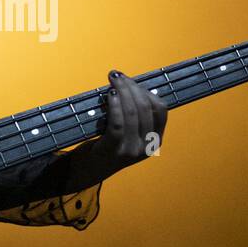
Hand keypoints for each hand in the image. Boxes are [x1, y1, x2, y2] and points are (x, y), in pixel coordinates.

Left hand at [65, 68, 167, 187]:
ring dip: (122, 90)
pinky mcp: (114, 151)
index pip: (160, 110)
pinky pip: (117, 124)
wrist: (86, 171)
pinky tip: (110, 94)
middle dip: (131, 86)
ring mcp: (131, 151)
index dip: (145, 91)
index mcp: (155, 141)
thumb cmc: (106, 145)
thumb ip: (133, 114)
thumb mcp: (128, 132)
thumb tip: (129, 84)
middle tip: (116, 75)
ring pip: (132, 112)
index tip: (130, 80)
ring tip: (112, 79)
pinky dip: (115, 106)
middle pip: (146, 107)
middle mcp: (147, 147)